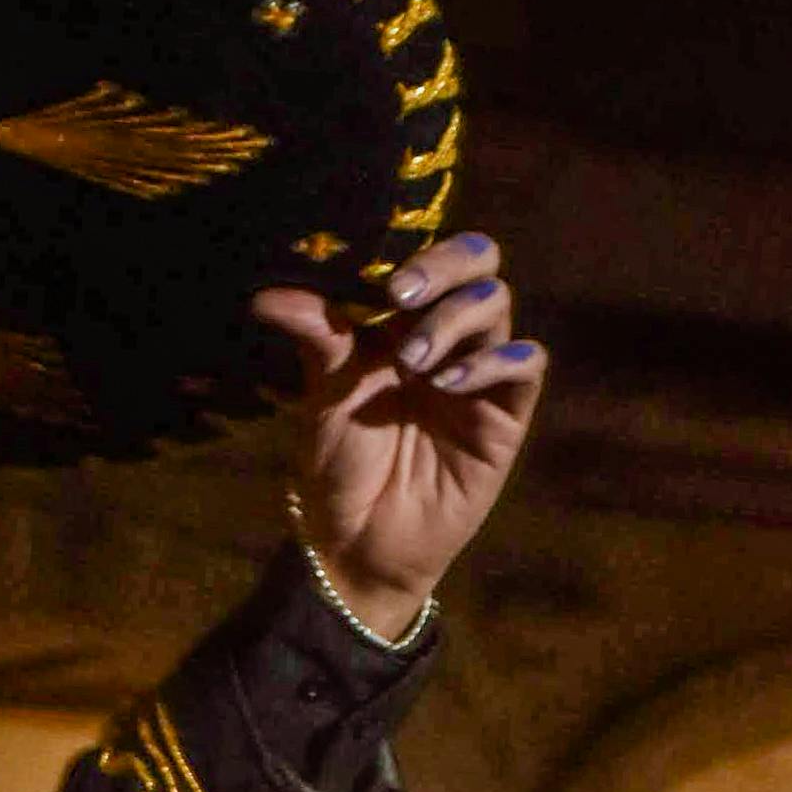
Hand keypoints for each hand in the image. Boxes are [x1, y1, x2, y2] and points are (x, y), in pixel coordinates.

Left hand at [250, 232, 545, 637]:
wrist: (358, 539)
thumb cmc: (338, 462)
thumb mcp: (323, 392)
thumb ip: (314, 335)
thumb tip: (266, 293)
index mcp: (400, 323)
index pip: (430, 259)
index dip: (415, 252)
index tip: (379, 277)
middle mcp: (445, 337)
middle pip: (479, 266)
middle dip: (445, 266)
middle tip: (401, 295)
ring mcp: (479, 374)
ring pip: (499, 306)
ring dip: (455, 321)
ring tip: (413, 361)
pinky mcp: (505, 416)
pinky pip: (525, 365)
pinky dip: (495, 361)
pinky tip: (451, 383)